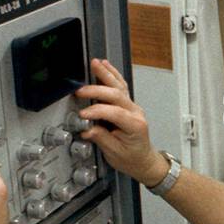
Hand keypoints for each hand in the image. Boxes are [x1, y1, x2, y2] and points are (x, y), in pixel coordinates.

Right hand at [74, 58, 166, 185]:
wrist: (143, 160)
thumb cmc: (132, 158)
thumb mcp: (115, 153)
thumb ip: (101, 138)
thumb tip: (87, 128)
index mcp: (135, 125)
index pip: (115, 113)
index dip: (97, 111)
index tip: (83, 115)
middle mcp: (136, 112)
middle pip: (117, 95)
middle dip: (97, 90)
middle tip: (81, 90)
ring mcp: (133, 106)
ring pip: (120, 86)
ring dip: (106, 73)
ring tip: (95, 63)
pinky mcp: (128, 104)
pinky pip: (121, 85)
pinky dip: (112, 74)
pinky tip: (105, 65)